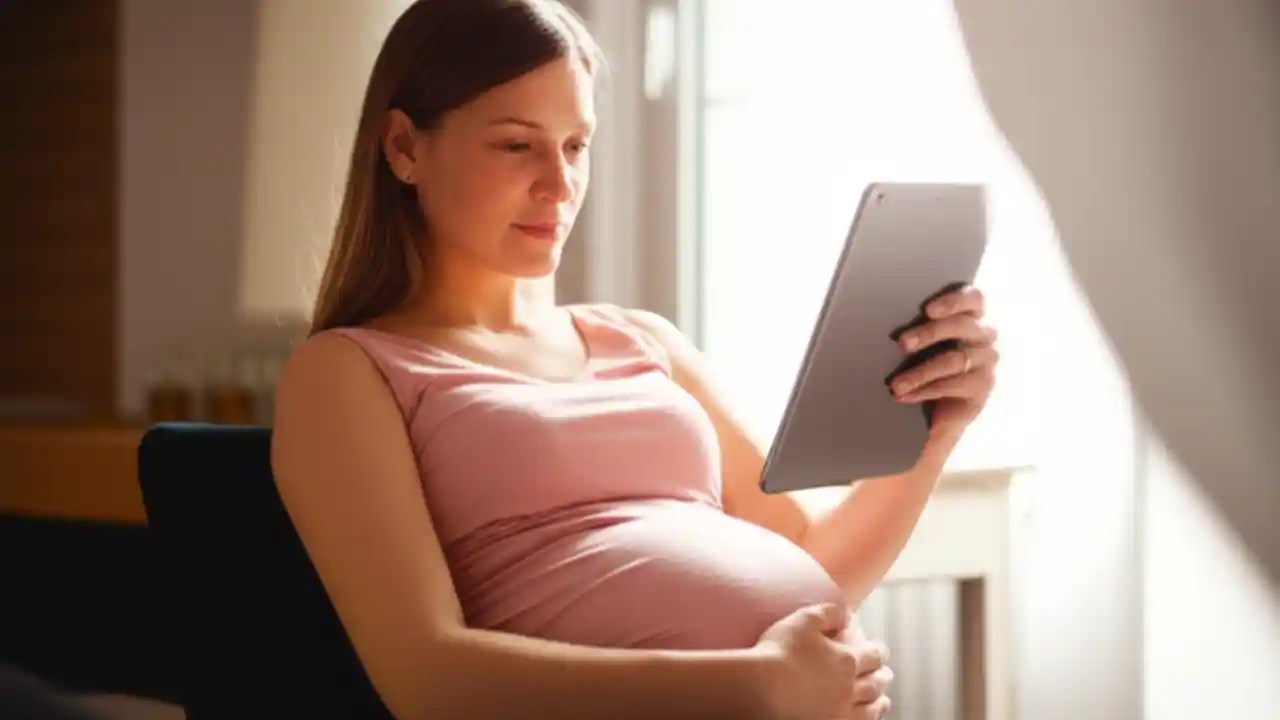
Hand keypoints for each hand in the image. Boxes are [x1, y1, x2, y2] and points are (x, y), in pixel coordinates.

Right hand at [753, 604, 891, 719]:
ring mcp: (841, 712)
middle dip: (883, 677)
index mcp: (847, 659)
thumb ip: (828, 613)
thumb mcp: (803, 620)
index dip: (879, 652)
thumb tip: (847, 613)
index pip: (873, 655)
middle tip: (886, 675)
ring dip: (880, 703)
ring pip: (870, 709)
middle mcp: (850, 687)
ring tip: (883, 701)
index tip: (880, 651)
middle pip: (875, 683)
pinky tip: (862, 718)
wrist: (760, 691)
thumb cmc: (779, 653)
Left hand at [888, 284, 999, 438]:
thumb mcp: (922, 339)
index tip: (928, 309)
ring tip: (895, 385)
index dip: (953, 301)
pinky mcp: (982, 389)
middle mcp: (984, 335)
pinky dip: (923, 391)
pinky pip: (951, 386)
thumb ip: (917, 324)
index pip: (972, 298)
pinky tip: (903, 395)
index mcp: (972, 314)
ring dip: (920, 373)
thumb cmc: (925, 358)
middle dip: (929, 333)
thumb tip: (888, 322)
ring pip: (953, 361)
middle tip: (902, 343)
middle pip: (961, 326)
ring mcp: (986, 362)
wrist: (941, 404)